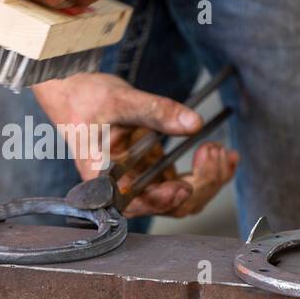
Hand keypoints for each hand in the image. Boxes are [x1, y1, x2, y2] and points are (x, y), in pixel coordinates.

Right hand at [34, 73, 238, 217]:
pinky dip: (208, 172)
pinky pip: (186, 183)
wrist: (75, 92)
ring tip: (219, 151)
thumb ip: (156, 111)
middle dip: (199, 183)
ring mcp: (143, 181)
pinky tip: (223, 156)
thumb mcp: (119, 100)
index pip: (136, 203)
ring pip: (184, 199)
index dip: (162, 200)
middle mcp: (124, 187)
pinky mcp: (154, 171)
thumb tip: (193, 123)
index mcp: (103, 179)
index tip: (184, 185)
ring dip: (209, 180)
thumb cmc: (83, 99)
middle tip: (210, 150)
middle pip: (170, 206)